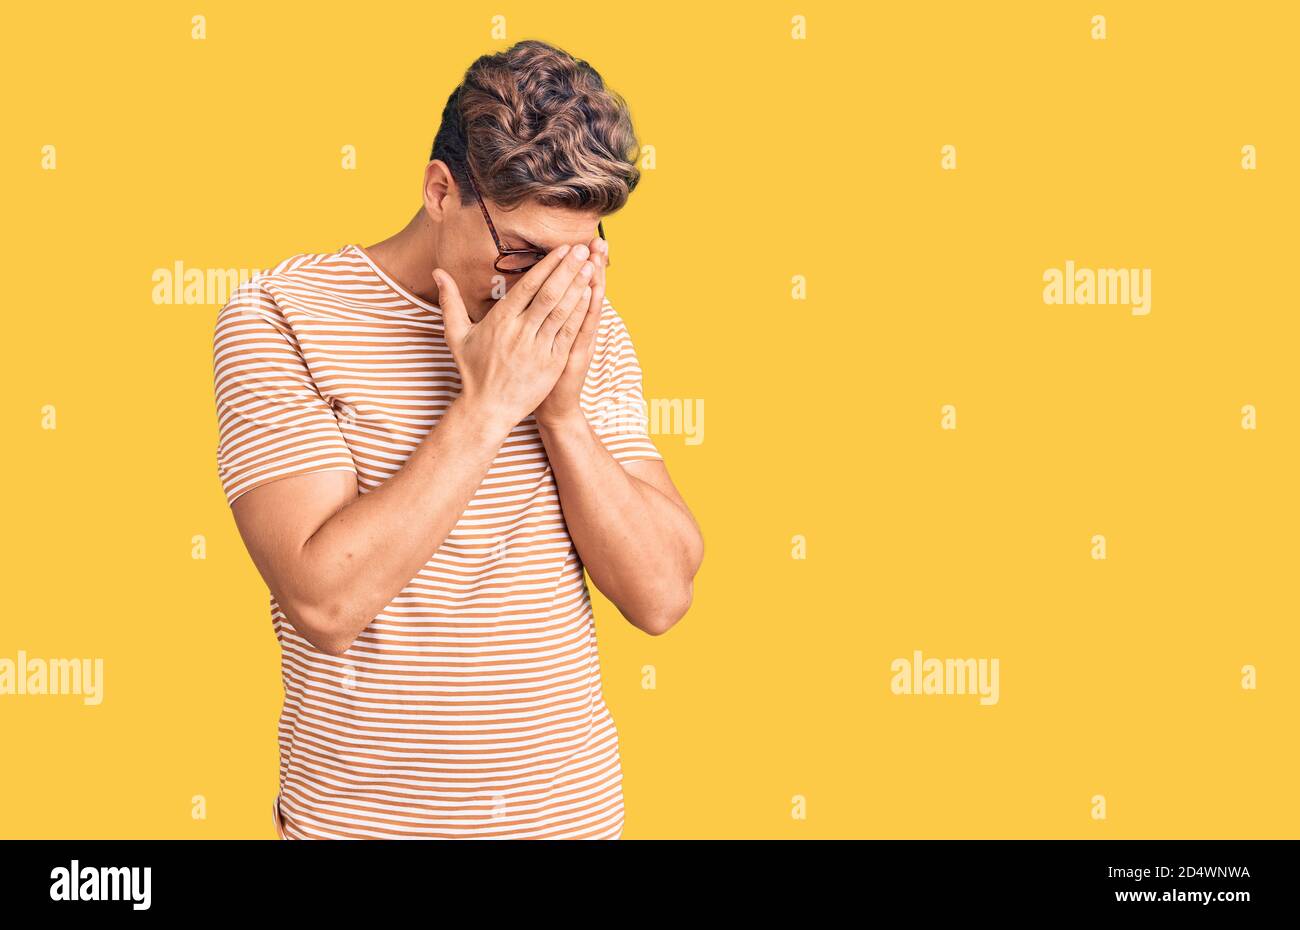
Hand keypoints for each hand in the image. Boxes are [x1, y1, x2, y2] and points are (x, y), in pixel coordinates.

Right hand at [434, 243, 596, 432]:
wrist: (488, 409)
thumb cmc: (473, 371)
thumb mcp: (456, 335)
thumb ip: (450, 301)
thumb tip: (437, 272)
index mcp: (500, 321)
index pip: (528, 286)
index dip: (548, 266)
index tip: (563, 249)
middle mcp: (520, 332)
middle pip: (548, 294)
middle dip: (567, 269)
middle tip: (583, 249)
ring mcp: (538, 348)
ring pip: (561, 312)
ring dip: (577, 287)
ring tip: (590, 266)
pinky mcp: (552, 364)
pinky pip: (568, 334)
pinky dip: (579, 315)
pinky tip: (590, 298)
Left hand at [534, 235, 607, 429]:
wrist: (554, 406)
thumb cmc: (546, 371)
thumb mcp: (550, 340)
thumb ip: (550, 314)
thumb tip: (546, 289)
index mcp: (572, 322)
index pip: (580, 287)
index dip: (584, 265)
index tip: (590, 241)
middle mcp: (579, 328)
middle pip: (588, 290)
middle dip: (593, 266)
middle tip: (599, 241)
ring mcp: (580, 340)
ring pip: (589, 306)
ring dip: (593, 281)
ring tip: (598, 258)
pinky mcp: (576, 355)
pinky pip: (584, 328)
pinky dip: (589, 310)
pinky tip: (592, 292)